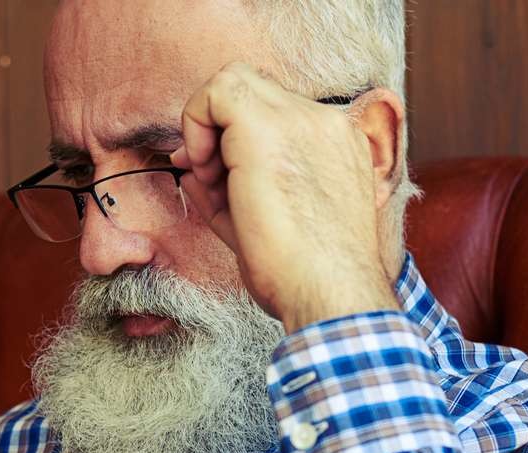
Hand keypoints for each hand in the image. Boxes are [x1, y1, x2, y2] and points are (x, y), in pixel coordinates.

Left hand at [169, 62, 402, 333]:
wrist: (331, 295)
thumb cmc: (303, 279)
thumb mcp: (266, 228)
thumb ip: (229, 190)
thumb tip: (189, 164)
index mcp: (338, 148)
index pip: (278, 118)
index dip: (236, 140)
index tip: (217, 179)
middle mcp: (328, 125)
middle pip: (256, 92)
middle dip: (218, 130)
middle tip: (210, 178)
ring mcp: (304, 121)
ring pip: (234, 80)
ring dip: (207, 125)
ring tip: (211, 180)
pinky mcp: (270, 129)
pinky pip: (216, 91)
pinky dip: (195, 122)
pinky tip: (203, 169)